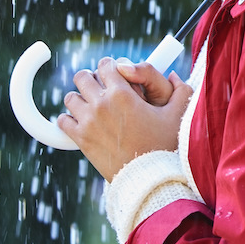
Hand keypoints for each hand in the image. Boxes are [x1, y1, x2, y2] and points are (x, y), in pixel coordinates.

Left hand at [56, 57, 192, 180]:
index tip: (115, 75)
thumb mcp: (178, 114)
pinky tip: (82, 122)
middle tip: (101, 88)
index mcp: (122, 93)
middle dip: (91, 78)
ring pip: (70, 97)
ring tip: (91, 105)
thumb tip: (173, 74)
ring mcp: (88, 122)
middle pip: (82, 77)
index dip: (110, 66)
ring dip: (80, 98)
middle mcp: (101, 104)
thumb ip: (181, 89)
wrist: (149, 179)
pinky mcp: (81, 140)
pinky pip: (63, 120)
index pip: (105, 64)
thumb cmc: (165, 146)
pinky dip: (69, 119)